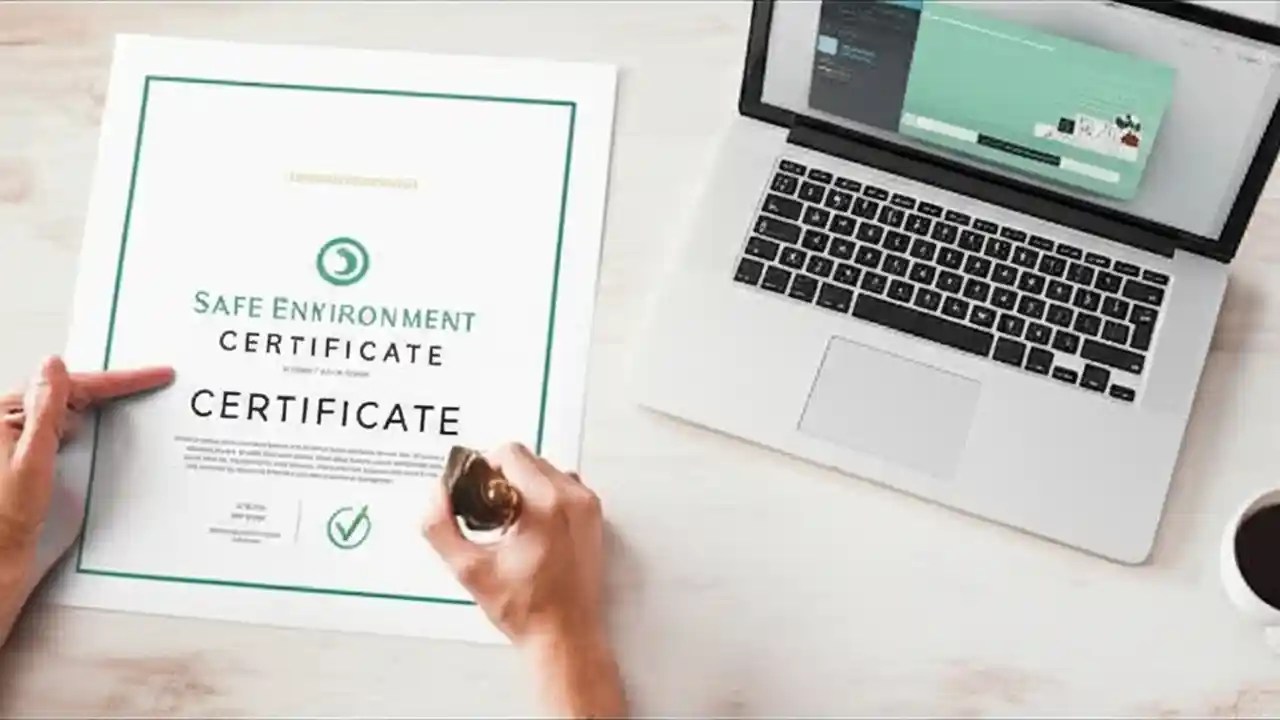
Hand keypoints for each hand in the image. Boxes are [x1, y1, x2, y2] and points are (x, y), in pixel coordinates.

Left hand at [0, 356, 173, 644]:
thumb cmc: (6, 518)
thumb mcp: (32, 460)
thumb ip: (45, 412)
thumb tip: (55, 367)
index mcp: (6, 415)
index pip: (72, 387)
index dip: (119, 381)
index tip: (155, 375)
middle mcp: (13, 423)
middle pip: (73, 393)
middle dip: (113, 387)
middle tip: (153, 380)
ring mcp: (23, 440)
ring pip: (71, 410)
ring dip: (102, 406)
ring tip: (138, 397)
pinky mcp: (31, 456)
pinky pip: (66, 429)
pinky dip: (91, 427)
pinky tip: (104, 431)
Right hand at [423, 442, 624, 717]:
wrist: (564, 636)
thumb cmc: (524, 608)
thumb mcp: (469, 569)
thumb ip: (441, 526)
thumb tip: (437, 493)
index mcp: (545, 503)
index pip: (510, 453)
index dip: (484, 467)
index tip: (474, 492)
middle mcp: (572, 498)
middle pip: (529, 459)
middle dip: (503, 477)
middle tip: (488, 511)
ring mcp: (588, 507)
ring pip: (548, 470)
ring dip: (525, 485)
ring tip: (510, 521)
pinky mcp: (595, 519)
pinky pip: (566, 487)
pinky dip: (546, 496)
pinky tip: (532, 526)